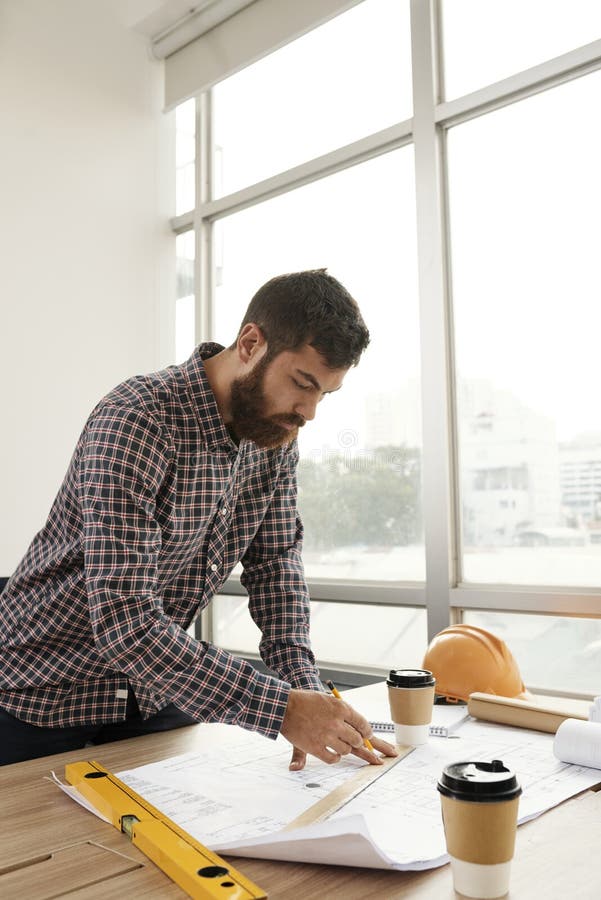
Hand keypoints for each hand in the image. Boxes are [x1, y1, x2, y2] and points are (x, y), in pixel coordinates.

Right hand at [281, 689, 397, 768]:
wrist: (285, 706)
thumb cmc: (306, 701)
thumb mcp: (327, 701)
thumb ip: (342, 715)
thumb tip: (356, 728)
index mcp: (341, 708)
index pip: (362, 724)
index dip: (367, 732)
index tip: (368, 736)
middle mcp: (336, 722)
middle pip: (357, 739)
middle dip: (358, 743)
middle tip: (358, 744)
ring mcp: (326, 736)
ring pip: (346, 750)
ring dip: (345, 749)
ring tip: (340, 746)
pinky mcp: (316, 747)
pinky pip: (333, 759)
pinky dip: (335, 758)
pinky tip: (334, 755)